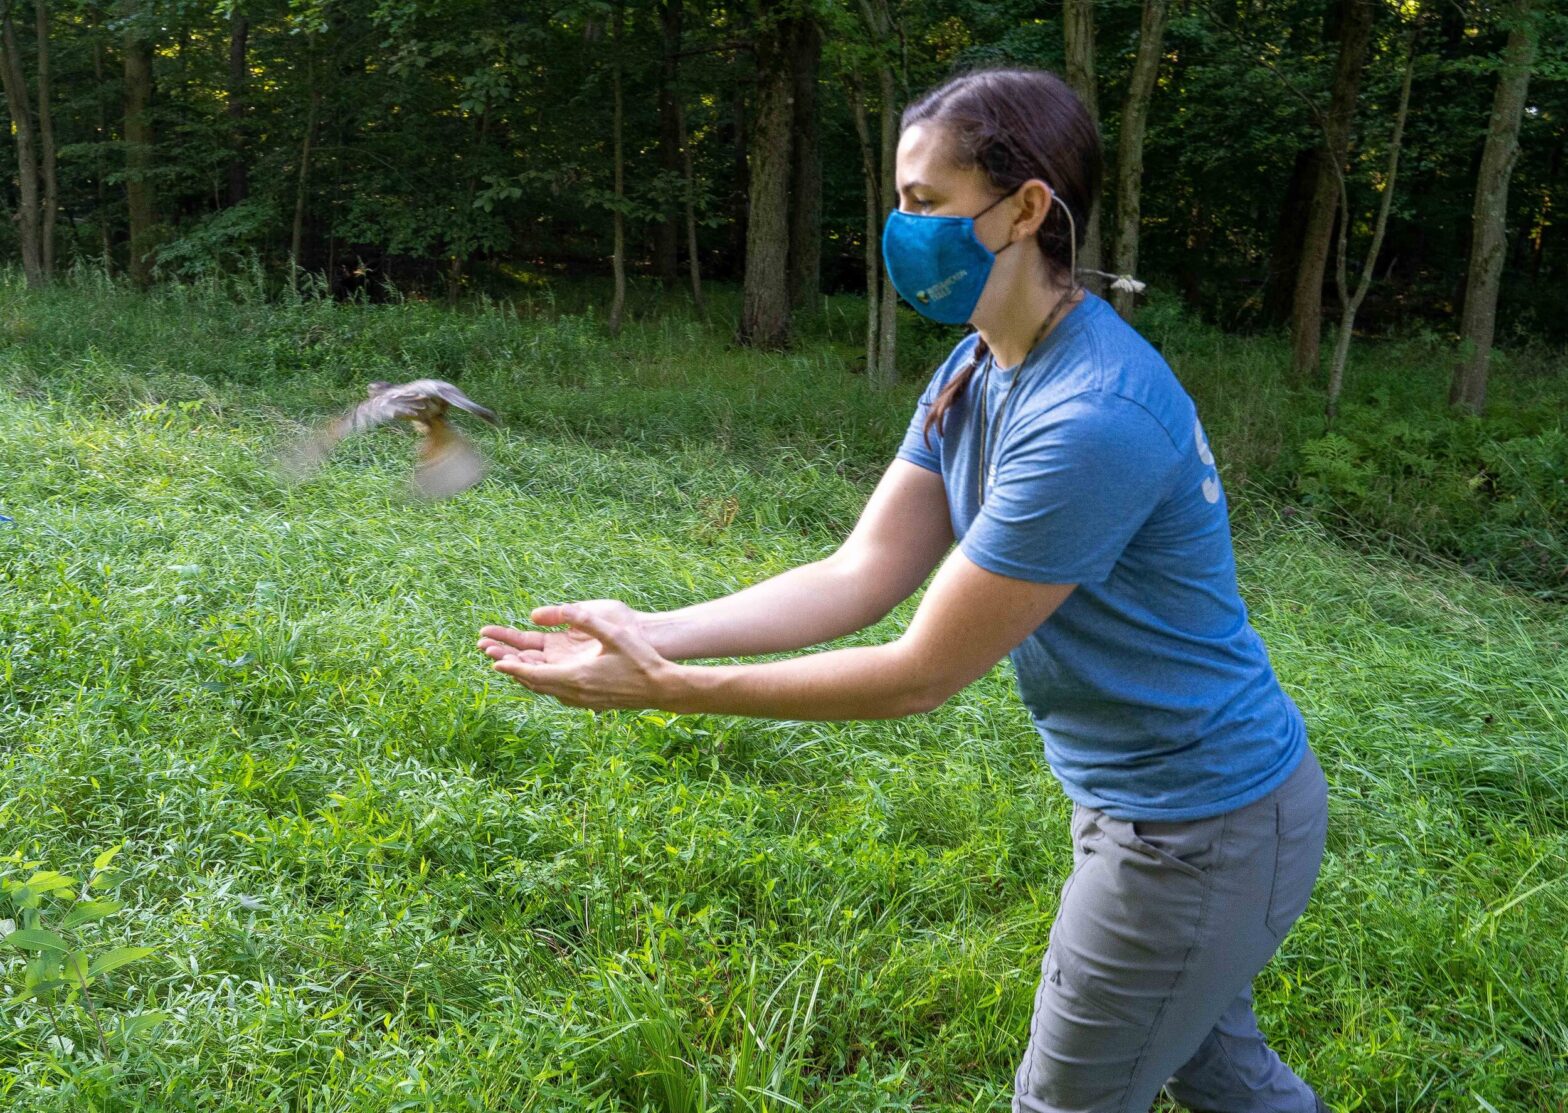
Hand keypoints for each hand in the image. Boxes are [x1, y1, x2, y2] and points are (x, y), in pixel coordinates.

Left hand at [477, 601, 679, 711]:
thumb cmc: (641, 659)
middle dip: (512, 669)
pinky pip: (557, 692)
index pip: (534, 675)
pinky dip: (542, 682)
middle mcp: (575, 692)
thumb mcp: (614, 634)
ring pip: (545, 690)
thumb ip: (586, 620)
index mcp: (576, 677)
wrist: (663, 688)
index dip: (511, 667)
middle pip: (534, 683)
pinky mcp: (589, 701)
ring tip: (509, 664)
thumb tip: (561, 609)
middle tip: (491, 657)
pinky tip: (541, 674)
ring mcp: (582, 700)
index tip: (493, 661)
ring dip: (526, 676)